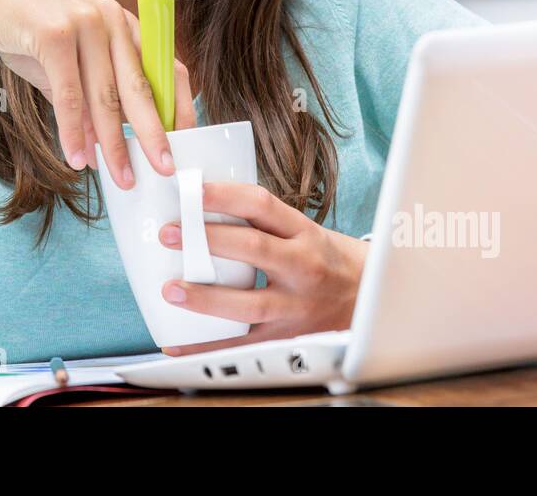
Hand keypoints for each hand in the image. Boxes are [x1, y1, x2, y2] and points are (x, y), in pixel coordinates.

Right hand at [0, 0, 195, 186]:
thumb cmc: (32, 30)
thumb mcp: (71, 63)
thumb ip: (90, 99)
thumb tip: (104, 149)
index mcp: (125, 24)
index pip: (167, 67)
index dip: (179, 105)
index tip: (182, 141)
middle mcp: (112, 20)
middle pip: (140, 88)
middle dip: (153, 135)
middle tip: (164, 169)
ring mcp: (85, 25)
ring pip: (105, 98)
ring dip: (112, 144)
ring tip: (120, 177)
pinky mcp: (54, 35)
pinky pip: (69, 95)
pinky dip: (72, 131)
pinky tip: (76, 159)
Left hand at [155, 181, 369, 354]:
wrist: (367, 298)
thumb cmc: (326, 259)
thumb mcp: (303, 230)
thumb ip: (262, 222)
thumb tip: (202, 207)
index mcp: (303, 231)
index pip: (261, 204)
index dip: (224, 195)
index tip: (190, 190)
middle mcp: (302, 266)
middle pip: (253, 248)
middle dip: (207, 240)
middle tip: (168, 233)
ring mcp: (295, 304)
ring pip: (249, 302)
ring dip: (206, 297)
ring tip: (171, 289)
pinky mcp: (286, 336)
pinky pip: (244, 344)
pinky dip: (209, 347)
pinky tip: (179, 345)